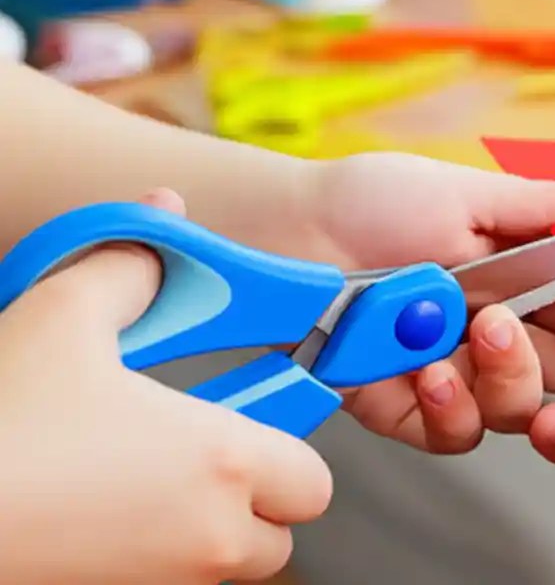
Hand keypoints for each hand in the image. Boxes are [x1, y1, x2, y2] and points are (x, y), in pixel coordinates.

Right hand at [0, 189, 331, 584]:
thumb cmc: (1, 422)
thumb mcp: (63, 314)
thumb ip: (131, 264)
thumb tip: (167, 214)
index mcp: (223, 463)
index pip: (315, 480)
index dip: (292, 444)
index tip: (254, 414)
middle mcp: (208, 536)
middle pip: (282, 533)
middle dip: (260, 496)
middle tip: (206, 447)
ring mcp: (163, 581)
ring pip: (228, 563)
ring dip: (211, 525)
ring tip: (153, 474)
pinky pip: (171, 580)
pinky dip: (159, 550)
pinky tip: (108, 503)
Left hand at [310, 153, 554, 463]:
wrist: (292, 235)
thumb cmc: (374, 203)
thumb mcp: (463, 194)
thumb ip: (539, 206)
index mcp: (527, 281)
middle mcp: (502, 334)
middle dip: (546, 355)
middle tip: (499, 319)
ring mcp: (460, 376)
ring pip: (520, 412)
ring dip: (507, 381)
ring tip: (468, 339)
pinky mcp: (412, 411)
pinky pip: (457, 436)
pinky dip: (453, 412)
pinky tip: (429, 375)